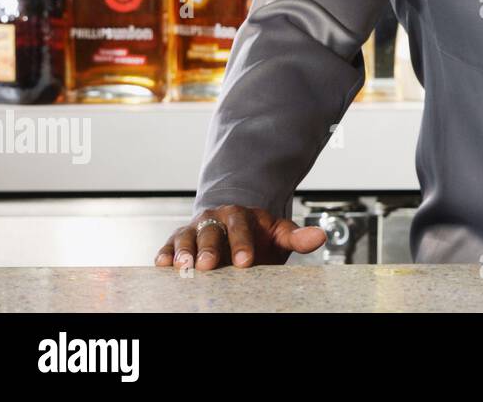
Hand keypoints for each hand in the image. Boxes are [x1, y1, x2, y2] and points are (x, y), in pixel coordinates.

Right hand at [154, 205, 327, 270]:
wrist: (234, 228)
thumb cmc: (257, 235)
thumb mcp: (279, 233)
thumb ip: (296, 237)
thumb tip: (320, 237)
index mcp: (241, 215)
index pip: (241, 226)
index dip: (242, 243)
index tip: (245, 262)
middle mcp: (215, 218)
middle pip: (210, 231)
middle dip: (208, 249)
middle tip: (209, 266)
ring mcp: (194, 229)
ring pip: (185, 238)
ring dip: (183, 253)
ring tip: (183, 268)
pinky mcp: (178, 241)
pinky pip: (167, 246)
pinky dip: (164, 255)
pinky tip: (162, 266)